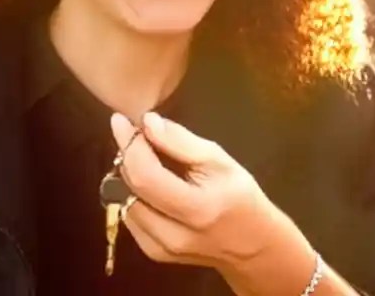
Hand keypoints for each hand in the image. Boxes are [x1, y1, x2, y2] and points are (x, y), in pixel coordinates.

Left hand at [110, 112, 316, 293]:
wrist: (252, 246)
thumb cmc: (240, 197)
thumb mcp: (220, 162)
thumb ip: (181, 142)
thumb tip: (147, 122)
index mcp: (197, 209)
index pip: (145, 175)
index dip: (130, 145)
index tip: (122, 121)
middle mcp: (174, 235)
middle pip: (130, 188)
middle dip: (128, 156)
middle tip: (136, 137)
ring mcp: (161, 249)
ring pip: (124, 202)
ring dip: (130, 176)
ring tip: (148, 161)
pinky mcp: (153, 252)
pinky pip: (129, 216)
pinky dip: (134, 196)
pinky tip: (153, 187)